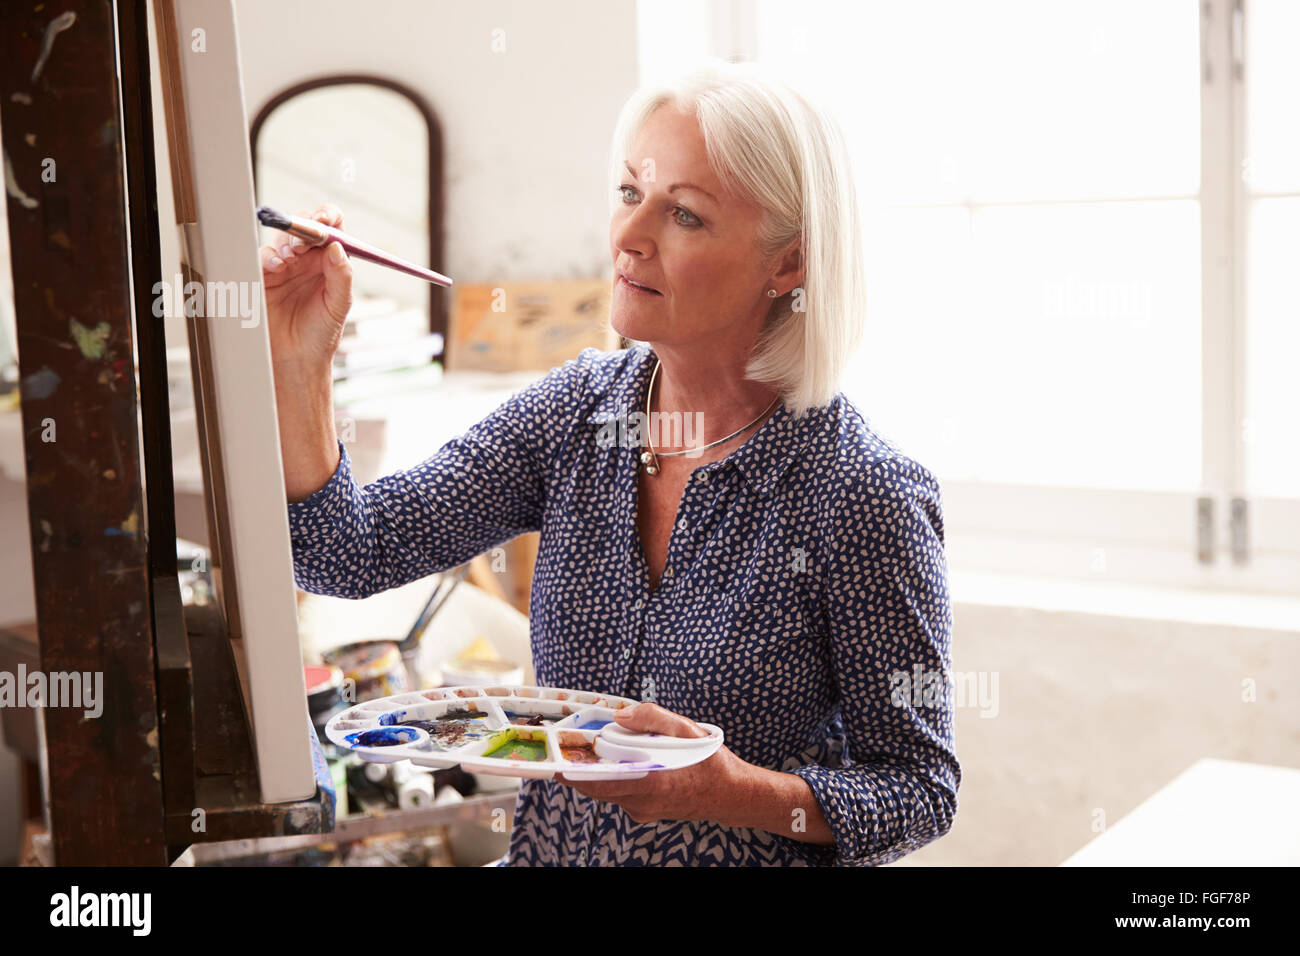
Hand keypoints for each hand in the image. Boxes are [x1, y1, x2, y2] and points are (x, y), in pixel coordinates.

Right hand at [260, 202, 352, 370]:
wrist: (295, 359)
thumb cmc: (321, 334)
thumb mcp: (339, 305)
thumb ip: (342, 276)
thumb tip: (338, 247)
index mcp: (331, 261)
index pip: (332, 227)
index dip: (327, 217)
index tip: (324, 220)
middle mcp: (308, 259)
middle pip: (305, 227)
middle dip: (304, 226)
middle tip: (305, 238)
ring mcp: (286, 266)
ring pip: (283, 238)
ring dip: (287, 242)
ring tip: (292, 256)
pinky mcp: (264, 276)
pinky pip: (263, 256)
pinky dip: (269, 257)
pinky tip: (277, 266)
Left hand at [554, 701, 753, 826]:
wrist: (731, 794)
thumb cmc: (709, 760)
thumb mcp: (687, 729)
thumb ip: (653, 718)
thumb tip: (620, 716)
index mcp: (649, 781)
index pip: (598, 781)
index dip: (573, 772)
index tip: (555, 762)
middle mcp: (641, 801)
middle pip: (596, 787)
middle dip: (581, 769)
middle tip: (569, 750)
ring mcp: (642, 810)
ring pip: (607, 791)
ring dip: (598, 773)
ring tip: (594, 751)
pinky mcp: (645, 813)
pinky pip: (620, 795)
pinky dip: (615, 779)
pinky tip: (622, 763)